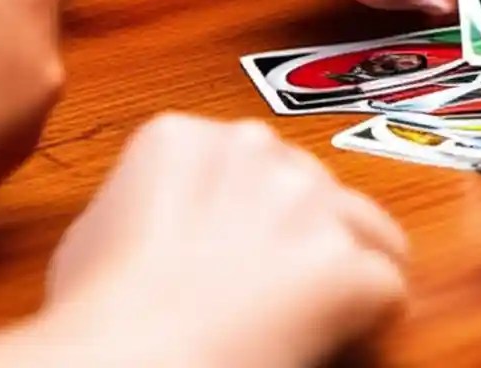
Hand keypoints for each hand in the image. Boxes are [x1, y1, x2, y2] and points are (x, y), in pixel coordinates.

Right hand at [42, 114, 407, 366]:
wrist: (133, 360)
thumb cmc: (99, 314)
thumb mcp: (94, 231)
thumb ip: (147, 201)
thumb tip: (163, 222)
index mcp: (184, 136)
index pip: (242, 159)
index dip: (243, 207)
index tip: (233, 243)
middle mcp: (255, 149)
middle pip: (308, 184)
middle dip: (300, 230)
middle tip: (271, 283)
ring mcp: (310, 203)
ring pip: (365, 227)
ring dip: (346, 266)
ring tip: (315, 311)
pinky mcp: (350, 263)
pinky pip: (386, 287)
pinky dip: (370, 316)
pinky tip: (337, 334)